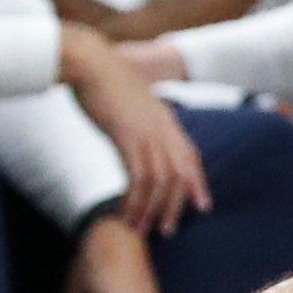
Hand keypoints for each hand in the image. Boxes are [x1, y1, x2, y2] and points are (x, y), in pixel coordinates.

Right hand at [59, 23, 211, 233]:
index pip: (191, 156)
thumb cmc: (104, 82)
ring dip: (153, 209)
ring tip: (143, 229)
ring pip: (161, 180)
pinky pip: (137, 176)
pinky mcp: (127, 135)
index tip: (202, 205)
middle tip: (168, 230)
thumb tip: (138, 137)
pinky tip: (125, 213)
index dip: (197, 181)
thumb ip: (141, 122)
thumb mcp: (132, 104)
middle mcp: (164, 127)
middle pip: (180, 173)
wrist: (90, 62)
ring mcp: (148, 132)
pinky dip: (134, 199)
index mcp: (167, 120)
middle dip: (176, 204)